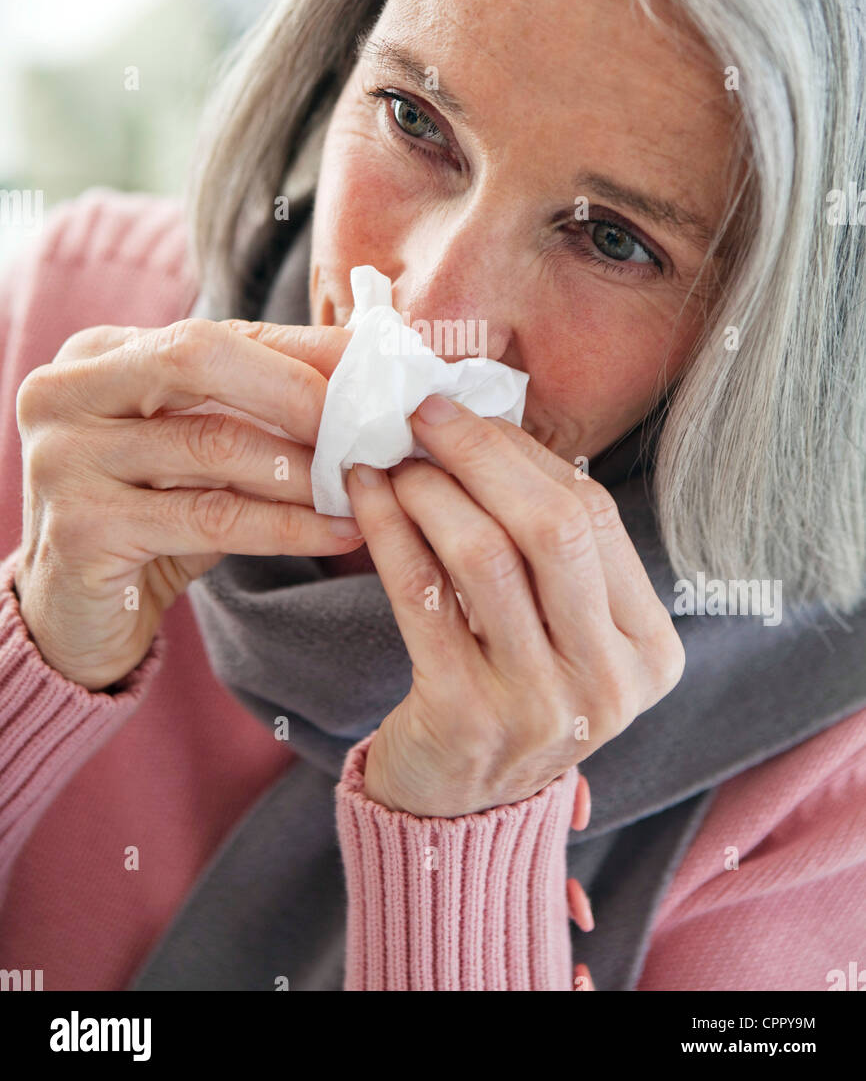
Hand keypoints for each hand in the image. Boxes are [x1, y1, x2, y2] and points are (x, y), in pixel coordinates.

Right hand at [14, 318, 362, 689]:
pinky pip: (212, 518)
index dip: (307, 350)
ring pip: (214, 443)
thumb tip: (364, 362)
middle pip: (199, 356)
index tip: (379, 373)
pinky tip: (339, 532)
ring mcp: (65, 457)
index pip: (221, 333)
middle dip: (297, 390)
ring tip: (364, 487)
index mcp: (98, 352)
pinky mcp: (80, 528)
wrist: (78, 617)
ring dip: (305, 468)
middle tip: (368, 427)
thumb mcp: (197, 447)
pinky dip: (288, 526)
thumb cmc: (151, 518)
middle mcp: (66, 390)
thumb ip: (257, 400)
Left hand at [346, 394, 684, 817]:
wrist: (460, 812)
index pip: (594, 518)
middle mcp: (607, 682)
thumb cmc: (511, 694)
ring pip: (484, 555)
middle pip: (552, 528)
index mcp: (648, 651)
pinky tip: (365, 497)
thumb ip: (552, 551)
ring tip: (391, 460)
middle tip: (423, 413)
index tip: (472, 414)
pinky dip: (388, 530)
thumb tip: (487, 427)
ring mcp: (540, 705)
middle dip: (480, 453)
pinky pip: (421, 594)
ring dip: (428, 489)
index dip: (526, 454)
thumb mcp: (563, 634)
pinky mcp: (464, 716)